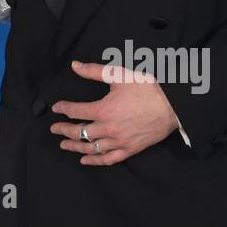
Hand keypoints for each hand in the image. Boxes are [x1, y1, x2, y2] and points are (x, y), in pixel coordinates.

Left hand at [49, 61, 178, 164]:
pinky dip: (95, 161)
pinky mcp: (130, 149)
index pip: (76, 111)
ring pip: (91, 148)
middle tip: (54, 129)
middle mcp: (109, 128)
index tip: (56, 108)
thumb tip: (74, 65)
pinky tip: (85, 159)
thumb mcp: (118, 75)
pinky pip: (109, 159)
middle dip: (64, 130)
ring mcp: (119, 141)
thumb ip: (94, 71)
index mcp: (104, 109)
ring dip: (75, 146)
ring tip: (64, 144)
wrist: (172, 105)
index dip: (63, 109)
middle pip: (80, 132)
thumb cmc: (146, 88)